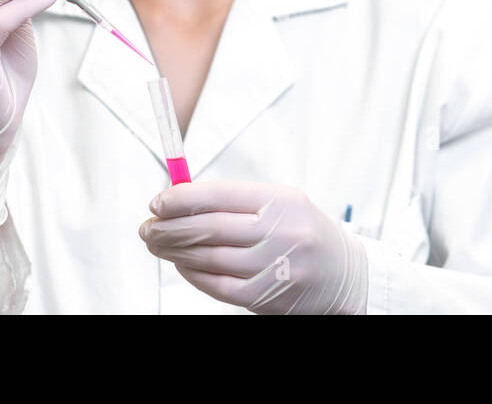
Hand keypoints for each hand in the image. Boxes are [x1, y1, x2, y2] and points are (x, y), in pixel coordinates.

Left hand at [139, 180, 367, 314]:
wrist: (343, 274)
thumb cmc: (302, 232)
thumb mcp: (280, 203)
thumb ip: (235, 200)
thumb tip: (181, 200)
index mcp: (281, 201)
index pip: (219, 195)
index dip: (181, 199)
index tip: (158, 201)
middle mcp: (280, 231)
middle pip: (209, 228)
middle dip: (169, 227)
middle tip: (148, 226)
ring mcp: (274, 266)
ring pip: (208, 258)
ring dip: (174, 251)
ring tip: (157, 244)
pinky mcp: (266, 296)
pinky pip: (217, 286)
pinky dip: (193, 275)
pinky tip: (181, 265)